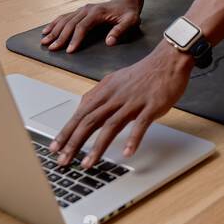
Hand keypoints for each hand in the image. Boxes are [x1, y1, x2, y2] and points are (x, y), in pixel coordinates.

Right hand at [40, 0, 141, 52]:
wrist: (126, 0)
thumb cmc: (128, 13)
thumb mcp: (130, 21)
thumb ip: (120, 31)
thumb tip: (110, 42)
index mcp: (97, 12)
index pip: (83, 27)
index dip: (75, 39)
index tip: (70, 50)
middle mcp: (87, 9)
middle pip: (70, 24)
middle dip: (60, 37)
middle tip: (51, 48)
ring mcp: (82, 9)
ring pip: (65, 20)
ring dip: (54, 30)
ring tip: (44, 40)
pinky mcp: (80, 11)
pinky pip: (65, 16)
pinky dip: (55, 23)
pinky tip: (47, 29)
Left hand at [49, 39, 194, 167]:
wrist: (168, 60)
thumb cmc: (143, 73)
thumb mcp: (115, 81)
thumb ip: (99, 95)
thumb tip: (83, 107)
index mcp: (105, 90)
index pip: (80, 113)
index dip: (66, 131)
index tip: (55, 147)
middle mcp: (115, 96)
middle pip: (90, 121)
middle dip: (74, 142)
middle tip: (64, 160)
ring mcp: (133, 101)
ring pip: (111, 125)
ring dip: (97, 147)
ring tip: (88, 163)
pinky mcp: (151, 105)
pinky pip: (140, 124)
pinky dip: (133, 139)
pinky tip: (127, 152)